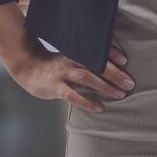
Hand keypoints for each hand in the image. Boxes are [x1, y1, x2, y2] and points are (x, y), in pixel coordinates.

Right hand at [7, 42, 132, 113]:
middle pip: (94, 63)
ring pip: (85, 77)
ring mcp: (61, 73)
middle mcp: (69, 60)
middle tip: (130, 83)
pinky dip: (87, 102)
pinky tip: (99, 107)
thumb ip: (86, 59)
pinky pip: (72, 95)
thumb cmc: (53, 64)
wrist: (26, 68)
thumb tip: (112, 64)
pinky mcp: (54, 87)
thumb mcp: (68, 56)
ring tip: (120, 94)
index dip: (111, 53)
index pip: (95, 49)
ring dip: (104, 86)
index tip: (125, 60)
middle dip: (114, 73)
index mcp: (75, 51)